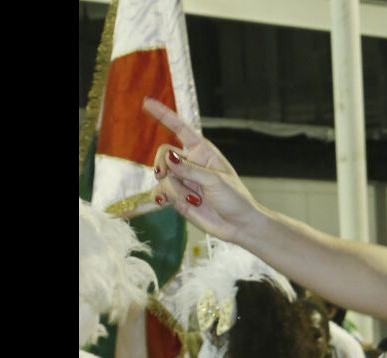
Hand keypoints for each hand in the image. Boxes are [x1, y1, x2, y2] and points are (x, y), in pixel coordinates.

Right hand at [142, 98, 261, 241]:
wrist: (239, 226)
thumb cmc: (234, 199)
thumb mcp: (215, 180)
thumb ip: (190, 169)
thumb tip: (168, 158)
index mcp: (202, 151)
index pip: (179, 128)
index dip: (163, 115)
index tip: (147, 103)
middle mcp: (189, 163)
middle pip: (164, 153)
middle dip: (162, 164)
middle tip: (163, 173)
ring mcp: (183, 181)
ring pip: (163, 177)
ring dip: (174, 189)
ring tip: (193, 200)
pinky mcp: (178, 198)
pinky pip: (160, 192)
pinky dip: (159, 196)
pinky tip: (161, 201)